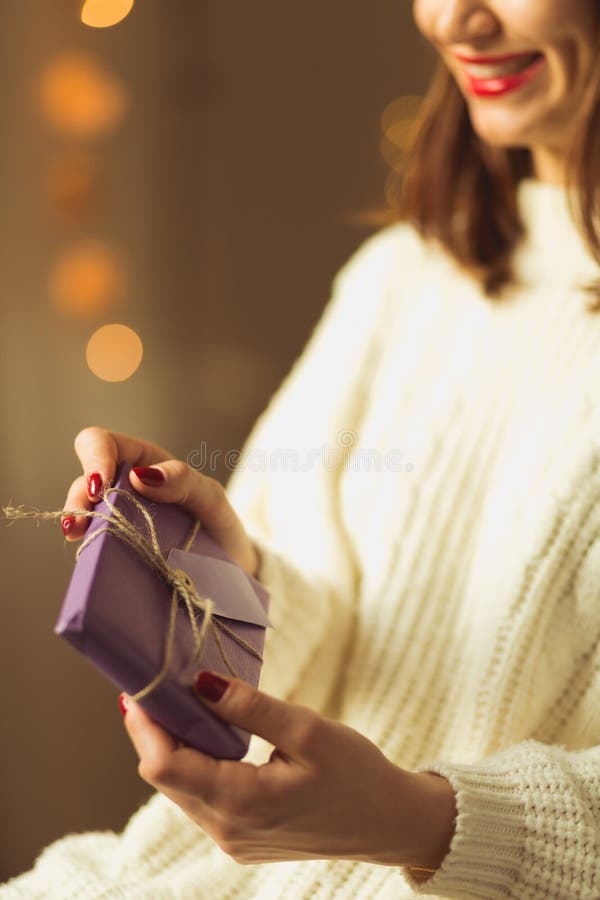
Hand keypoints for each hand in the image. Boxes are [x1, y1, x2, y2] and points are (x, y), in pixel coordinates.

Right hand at [61, 426, 258, 576]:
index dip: (94, 457)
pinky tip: (93, 557)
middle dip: (77, 498)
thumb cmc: (217, 521)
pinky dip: (92, 548)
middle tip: (80, 523)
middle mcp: (124, 488)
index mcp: (144, 463)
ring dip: (78, 521)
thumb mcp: (210, 496)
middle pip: (84, 481)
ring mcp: (118, 520)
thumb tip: (139, 477)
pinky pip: (97, 545)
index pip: (104, 443)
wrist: (230, 565)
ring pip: (84, 512)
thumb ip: (184, 480)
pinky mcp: (117, 550)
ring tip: (79, 536)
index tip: (99, 487)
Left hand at [122, 672, 456, 868]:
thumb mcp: (307, 730)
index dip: (144, 726)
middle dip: (155, 731)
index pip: (164, 765)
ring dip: (175, 746)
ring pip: (181, 788)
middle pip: (166, 777)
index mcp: (242, 803)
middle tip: (156, 685)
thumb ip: (250, 707)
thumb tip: (199, 683)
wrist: (390, 822)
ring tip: (180, 702)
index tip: (137, 688)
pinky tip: (210, 733)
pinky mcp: (242, 839)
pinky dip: (197, 764)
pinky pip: (202, 799)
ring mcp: (234, 840)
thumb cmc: (357, 773)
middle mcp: (228, 830)